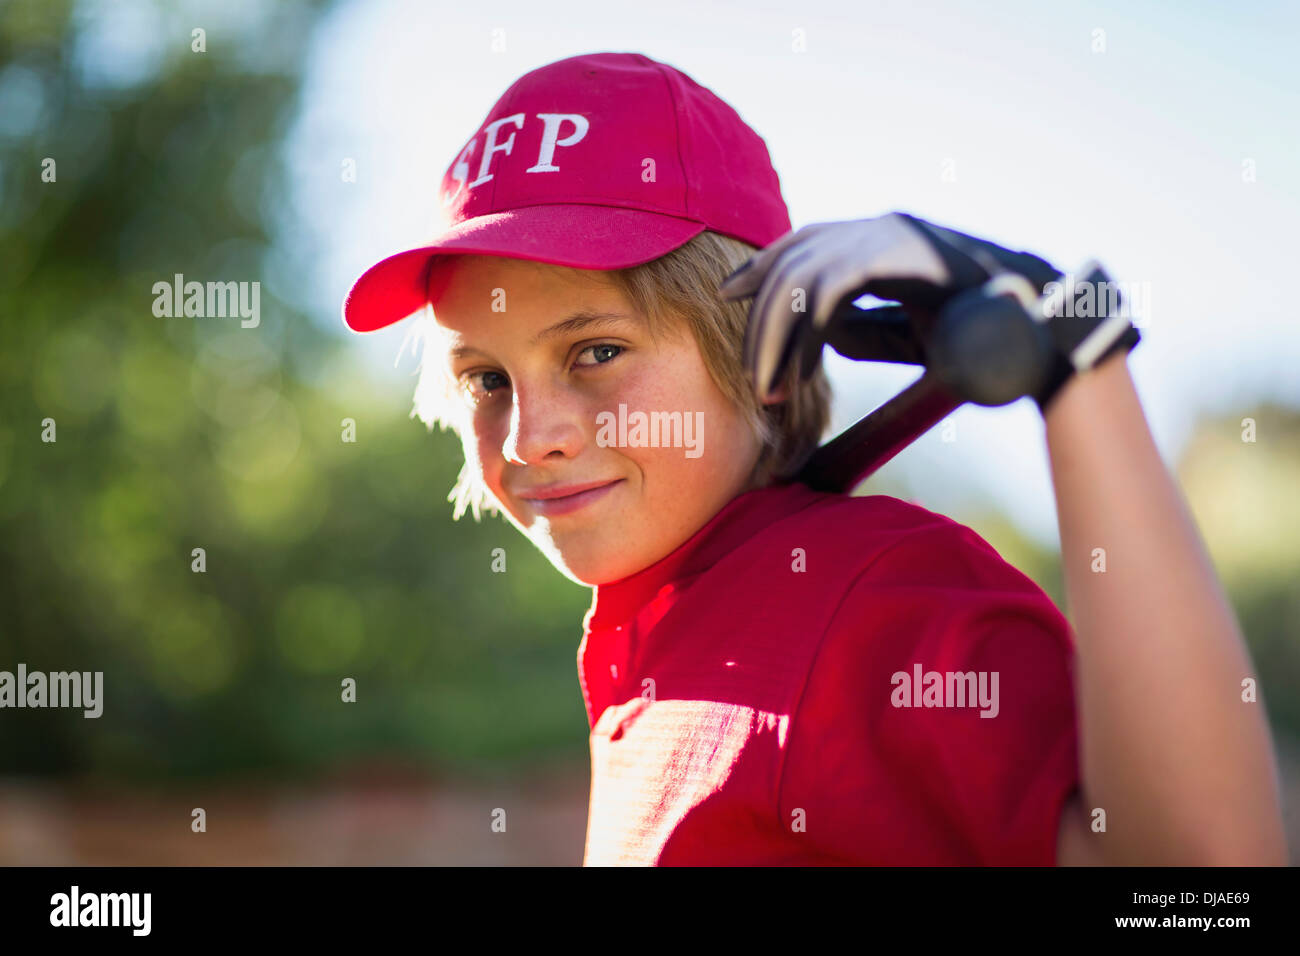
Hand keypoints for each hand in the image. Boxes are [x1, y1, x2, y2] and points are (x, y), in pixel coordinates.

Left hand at [717, 211, 1090, 408]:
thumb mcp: (910, 331)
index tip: (727, 292)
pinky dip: (801, 339)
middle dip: (759, 321)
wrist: (1047, 333)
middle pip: (792, 260)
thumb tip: (818, 335)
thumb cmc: (985, 335)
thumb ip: (863, 327)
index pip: (805, 243)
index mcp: (884, 238)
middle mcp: (882, 227)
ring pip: (799, 277)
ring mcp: (891, 235)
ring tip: (768, 390)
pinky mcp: (898, 255)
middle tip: (752, 379)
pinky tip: (798, 375)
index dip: (762, 265)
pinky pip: (824, 294)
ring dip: (774, 340)